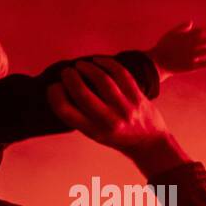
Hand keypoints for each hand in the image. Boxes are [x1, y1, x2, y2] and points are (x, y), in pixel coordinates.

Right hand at [48, 59, 167, 149]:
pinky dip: (107, 64)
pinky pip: (121, 74)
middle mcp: (111, 122)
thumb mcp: (96, 134)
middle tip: (66, 72)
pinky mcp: (139, 99)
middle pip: (82, 93)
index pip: (66, 111)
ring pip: (102, 80)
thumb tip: (62, 88)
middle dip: (70, 77)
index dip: (54, 95)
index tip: (54, 87)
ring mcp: (127, 110)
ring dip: (87, 68)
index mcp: (95, 132)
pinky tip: (98, 61)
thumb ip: (81, 116)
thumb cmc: (118, 137)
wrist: (151, 144)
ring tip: (81, 66)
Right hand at [148, 22, 205, 76]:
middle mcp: (190, 47)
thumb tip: (191, 22)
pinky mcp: (191, 67)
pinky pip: (204, 64)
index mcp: (185, 38)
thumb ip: (181, 28)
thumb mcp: (171, 34)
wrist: (158, 62)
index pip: (200, 33)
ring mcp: (191, 57)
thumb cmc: (163, 47)